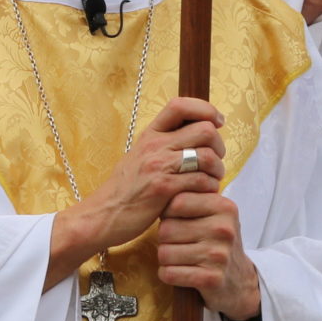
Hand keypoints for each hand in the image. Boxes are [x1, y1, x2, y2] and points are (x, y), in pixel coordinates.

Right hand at [49, 98, 226, 283]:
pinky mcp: (164, 189)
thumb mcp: (140, 157)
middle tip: (215, 160)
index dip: (205, 109)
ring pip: (208, 156)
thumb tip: (195, 136)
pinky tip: (201, 195)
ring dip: (217, 170)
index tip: (217, 122)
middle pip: (205, 129)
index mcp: (149, 135)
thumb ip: (163, 145)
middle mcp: (155, 145)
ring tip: (210, 180)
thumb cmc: (125, 190)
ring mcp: (159, 166)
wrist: (102, 215)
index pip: (180, 105)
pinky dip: (209, 189)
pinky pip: (202, 181)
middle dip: (219, 145)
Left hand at [155, 189, 257, 320]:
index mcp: (224, 207)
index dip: (168, 214)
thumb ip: (192, 197)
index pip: (176, 202)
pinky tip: (180, 273)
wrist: (239, 280)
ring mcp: (219, 254)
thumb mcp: (213, 214)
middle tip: (179, 244)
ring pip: (164, 253)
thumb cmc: (216, 242)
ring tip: (181, 258)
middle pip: (166, 229)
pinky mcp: (211, 279)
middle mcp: (224, 229)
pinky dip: (168, 275)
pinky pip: (169, 273)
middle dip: (165, 239)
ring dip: (166, 259)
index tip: (178, 222)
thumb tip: (160, 184)